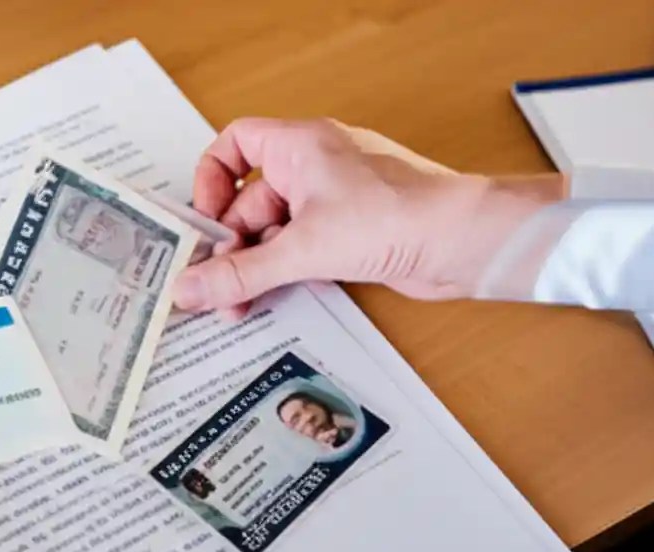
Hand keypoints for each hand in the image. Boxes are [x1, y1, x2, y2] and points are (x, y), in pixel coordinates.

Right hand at [173, 118, 565, 317]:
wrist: (464, 241)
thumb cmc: (397, 216)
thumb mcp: (302, 248)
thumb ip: (241, 272)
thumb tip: (189, 287)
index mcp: (300, 146)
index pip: (237, 143)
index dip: (212, 179)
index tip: (204, 220)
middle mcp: (315, 167)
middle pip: (250, 200)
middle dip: (230, 245)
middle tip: (214, 285)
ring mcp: (334, 201)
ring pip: (275, 231)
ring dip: (254, 267)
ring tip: (237, 306)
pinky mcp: (351, 234)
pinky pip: (301, 249)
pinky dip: (283, 273)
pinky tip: (272, 301)